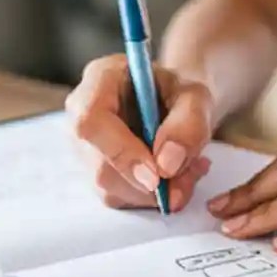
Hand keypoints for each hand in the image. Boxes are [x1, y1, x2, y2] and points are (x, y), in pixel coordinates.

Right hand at [66, 54, 214, 210]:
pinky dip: (152, 196)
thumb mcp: (196, 97)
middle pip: (100, 165)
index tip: (158, 176)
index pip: (91, 121)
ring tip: (190, 167)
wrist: (173, 102)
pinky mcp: (94, 172)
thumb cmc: (179, 93)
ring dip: (156, 192)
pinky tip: (175, 176)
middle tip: (193, 170)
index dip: (122, 153)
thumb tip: (167, 165)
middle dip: (150, 182)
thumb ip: (188, 124)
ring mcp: (83, 147)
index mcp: (100, 79)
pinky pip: (119, 198)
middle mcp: (80, 114)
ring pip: (110, 188)